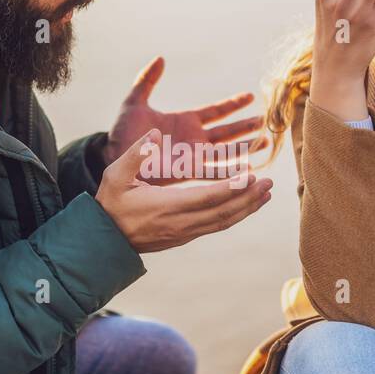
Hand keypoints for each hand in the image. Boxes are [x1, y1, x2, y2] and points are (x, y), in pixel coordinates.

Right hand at [95, 129, 273, 252]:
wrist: (105, 239)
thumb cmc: (110, 203)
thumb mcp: (115, 176)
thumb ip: (135, 154)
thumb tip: (153, 134)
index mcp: (167, 206)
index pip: (207, 197)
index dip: (232, 187)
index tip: (251, 176)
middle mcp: (180, 222)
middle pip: (223, 211)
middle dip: (248, 198)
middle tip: (269, 183)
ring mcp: (184, 232)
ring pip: (223, 221)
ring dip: (247, 208)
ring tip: (266, 194)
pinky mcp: (185, 236)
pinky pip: (216, 225)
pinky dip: (235, 214)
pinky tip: (245, 205)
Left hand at [102, 57, 267, 182]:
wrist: (113, 157)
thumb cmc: (123, 133)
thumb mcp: (135, 102)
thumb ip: (146, 81)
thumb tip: (160, 58)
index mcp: (186, 121)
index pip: (216, 111)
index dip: (233, 104)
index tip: (250, 96)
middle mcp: (194, 139)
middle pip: (228, 131)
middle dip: (246, 127)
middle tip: (266, 121)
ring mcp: (193, 156)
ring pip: (226, 151)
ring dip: (245, 148)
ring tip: (265, 143)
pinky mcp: (188, 172)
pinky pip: (213, 171)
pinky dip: (229, 171)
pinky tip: (246, 171)